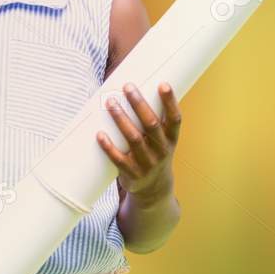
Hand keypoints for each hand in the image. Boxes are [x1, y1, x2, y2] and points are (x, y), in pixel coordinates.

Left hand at [97, 82, 180, 202]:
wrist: (154, 189)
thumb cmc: (154, 154)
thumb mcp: (163, 140)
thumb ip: (154, 119)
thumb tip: (134, 90)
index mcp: (171, 139)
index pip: (175, 119)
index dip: (170, 102)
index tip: (163, 84)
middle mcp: (162, 150)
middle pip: (151, 124)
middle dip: (139, 104)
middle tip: (127, 86)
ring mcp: (147, 163)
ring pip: (134, 138)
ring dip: (121, 119)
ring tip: (110, 102)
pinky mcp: (132, 174)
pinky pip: (118, 159)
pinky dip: (109, 147)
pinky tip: (100, 134)